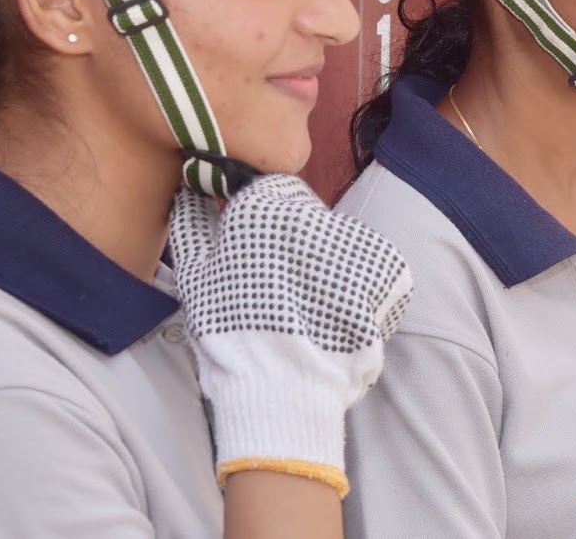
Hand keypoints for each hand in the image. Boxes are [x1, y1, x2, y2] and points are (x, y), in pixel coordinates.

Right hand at [169, 174, 412, 496]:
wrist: (285, 387)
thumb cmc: (231, 332)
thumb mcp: (195, 275)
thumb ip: (191, 220)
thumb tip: (189, 187)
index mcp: (265, 207)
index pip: (269, 188)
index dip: (262, 217)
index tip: (257, 246)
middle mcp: (315, 211)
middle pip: (305, 211)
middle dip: (294, 236)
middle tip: (281, 282)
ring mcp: (356, 236)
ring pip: (337, 235)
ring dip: (325, 257)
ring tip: (309, 303)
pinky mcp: (386, 264)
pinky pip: (367, 261)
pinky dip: (355, 279)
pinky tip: (335, 310)